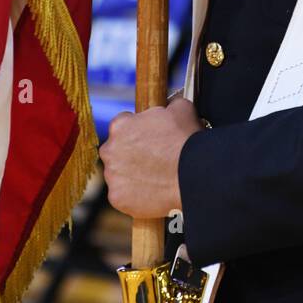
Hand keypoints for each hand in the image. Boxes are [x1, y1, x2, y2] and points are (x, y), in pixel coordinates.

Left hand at [98, 96, 204, 219]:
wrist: (193, 175)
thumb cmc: (187, 140)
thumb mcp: (181, 109)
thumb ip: (168, 104)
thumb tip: (170, 104)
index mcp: (120, 125)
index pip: (123, 125)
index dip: (138, 130)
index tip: (149, 138)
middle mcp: (109, 150)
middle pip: (116, 151)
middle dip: (130, 154)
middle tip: (153, 159)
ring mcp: (112, 176)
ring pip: (119, 174)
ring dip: (132, 174)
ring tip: (155, 177)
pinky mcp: (117, 198)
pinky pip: (123, 196)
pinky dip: (135, 195)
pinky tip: (152, 191)